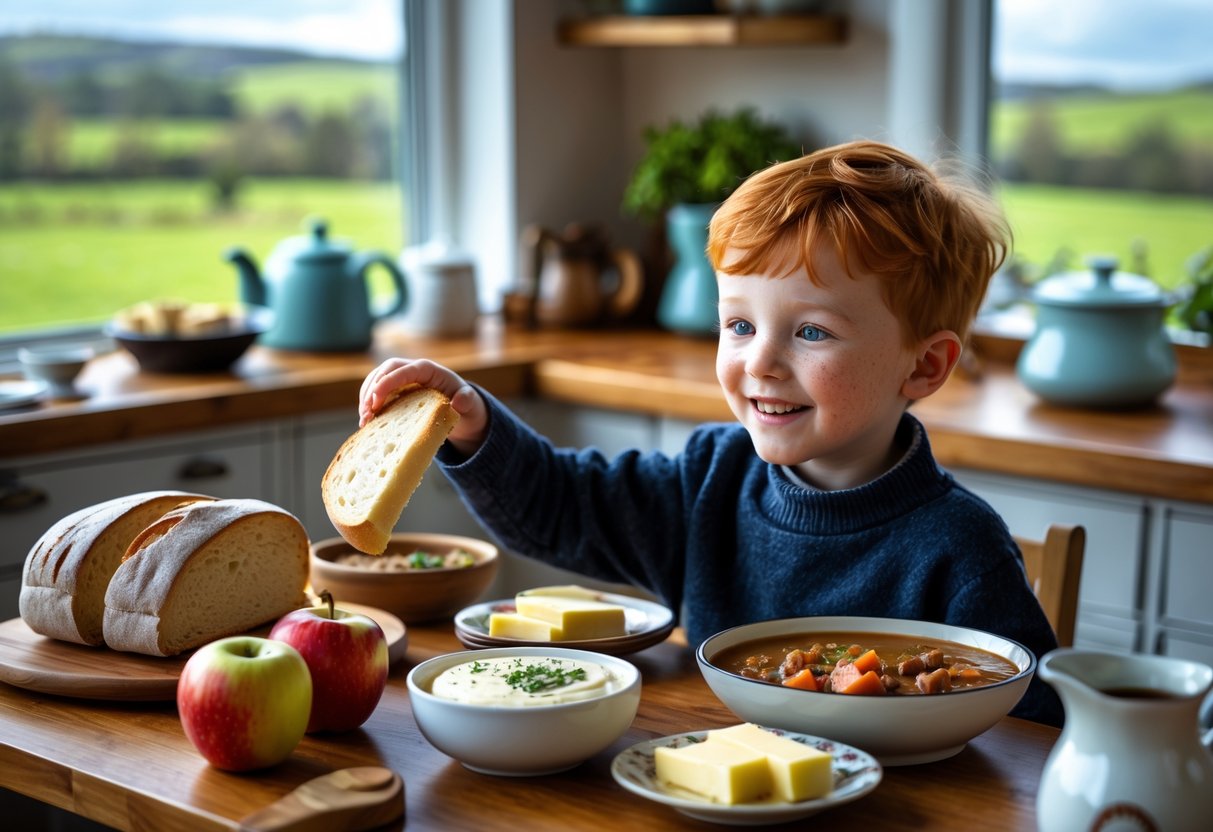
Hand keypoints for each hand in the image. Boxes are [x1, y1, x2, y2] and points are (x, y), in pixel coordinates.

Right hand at [358, 358, 487, 453]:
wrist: (461, 409)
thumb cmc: (465, 403)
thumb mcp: (471, 403)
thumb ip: (467, 400)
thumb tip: (458, 402)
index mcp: (429, 370)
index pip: (406, 369)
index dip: (389, 380)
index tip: (377, 397)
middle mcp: (413, 370)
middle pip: (386, 370)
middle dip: (373, 388)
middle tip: (368, 412)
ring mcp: (402, 379)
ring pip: (377, 379)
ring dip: (366, 397)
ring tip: (364, 420)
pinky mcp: (395, 391)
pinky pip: (377, 392)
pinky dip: (368, 405)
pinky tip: (366, 421)